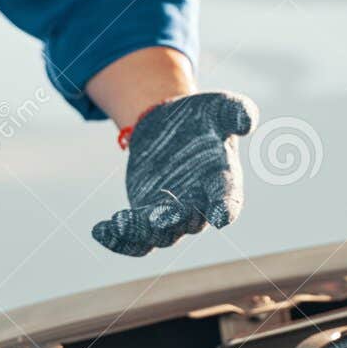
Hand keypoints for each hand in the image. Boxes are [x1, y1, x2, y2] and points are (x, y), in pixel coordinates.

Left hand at [92, 91, 258, 256]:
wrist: (173, 124)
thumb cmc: (204, 117)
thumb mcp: (221, 107)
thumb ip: (237, 112)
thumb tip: (247, 122)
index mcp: (223, 183)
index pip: (228, 200)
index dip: (225, 209)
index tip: (221, 217)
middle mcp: (199, 207)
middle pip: (189, 222)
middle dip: (173, 221)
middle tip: (157, 218)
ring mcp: (171, 217)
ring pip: (158, 236)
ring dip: (139, 233)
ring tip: (119, 221)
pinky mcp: (145, 220)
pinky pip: (134, 240)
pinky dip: (117, 240)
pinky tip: (98, 231)